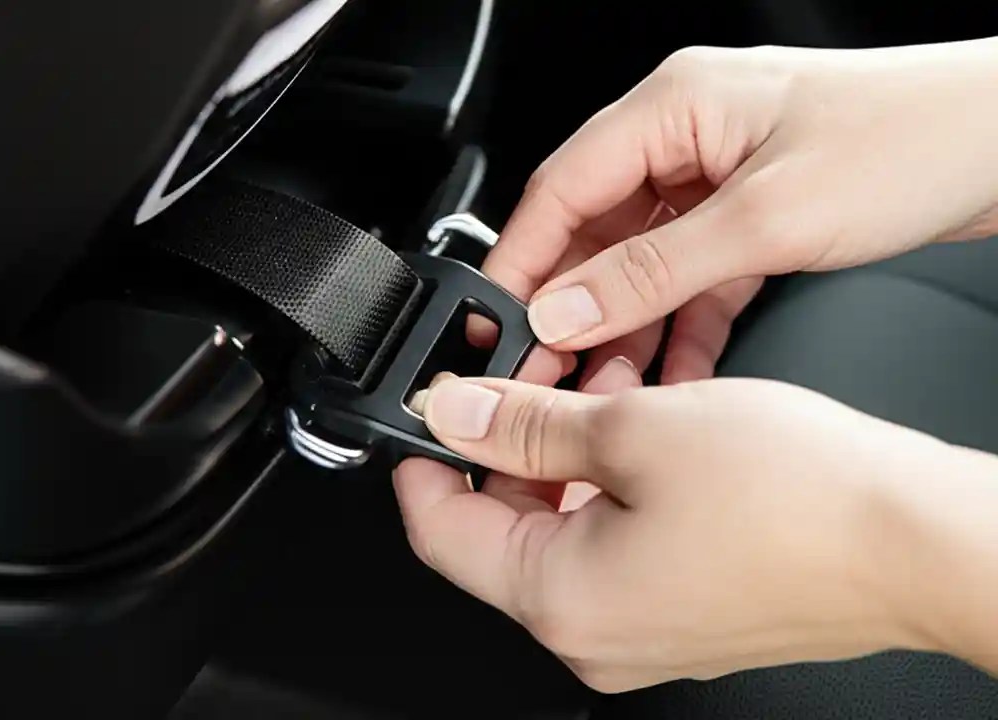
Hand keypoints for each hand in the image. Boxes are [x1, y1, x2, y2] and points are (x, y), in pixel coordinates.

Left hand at [394, 373, 966, 691]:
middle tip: (522, 377)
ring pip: (562, 529)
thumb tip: (456, 411)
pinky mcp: (683, 613)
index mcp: (559, 601)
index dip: (421, 461)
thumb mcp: (632, 428)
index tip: (426, 412)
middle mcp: (593, 633)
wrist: (914, 542)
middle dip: (503, 446)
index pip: (440, 531)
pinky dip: (610, 486)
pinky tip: (637, 427)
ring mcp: (641, 630)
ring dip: (563, 456)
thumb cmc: (798, 499)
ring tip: (594, 386)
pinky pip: (614, 545)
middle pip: (501, 530)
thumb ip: (525, 422)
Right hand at [482, 39, 997, 386]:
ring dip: (626, 325)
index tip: (496, 323)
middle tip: (547, 369)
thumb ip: (654, 271)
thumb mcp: (767, 219)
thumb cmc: (914, 140)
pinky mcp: (755, 213)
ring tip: (609, 385)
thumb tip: (565, 307)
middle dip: (571, 305)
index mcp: (673, 106)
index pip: (561, 188)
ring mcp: (722, 176)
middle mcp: (688, 136)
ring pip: (641, 261)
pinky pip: (693, 276)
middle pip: (594, 229)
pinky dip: (682, 323)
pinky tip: (675, 370)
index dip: (521, 261)